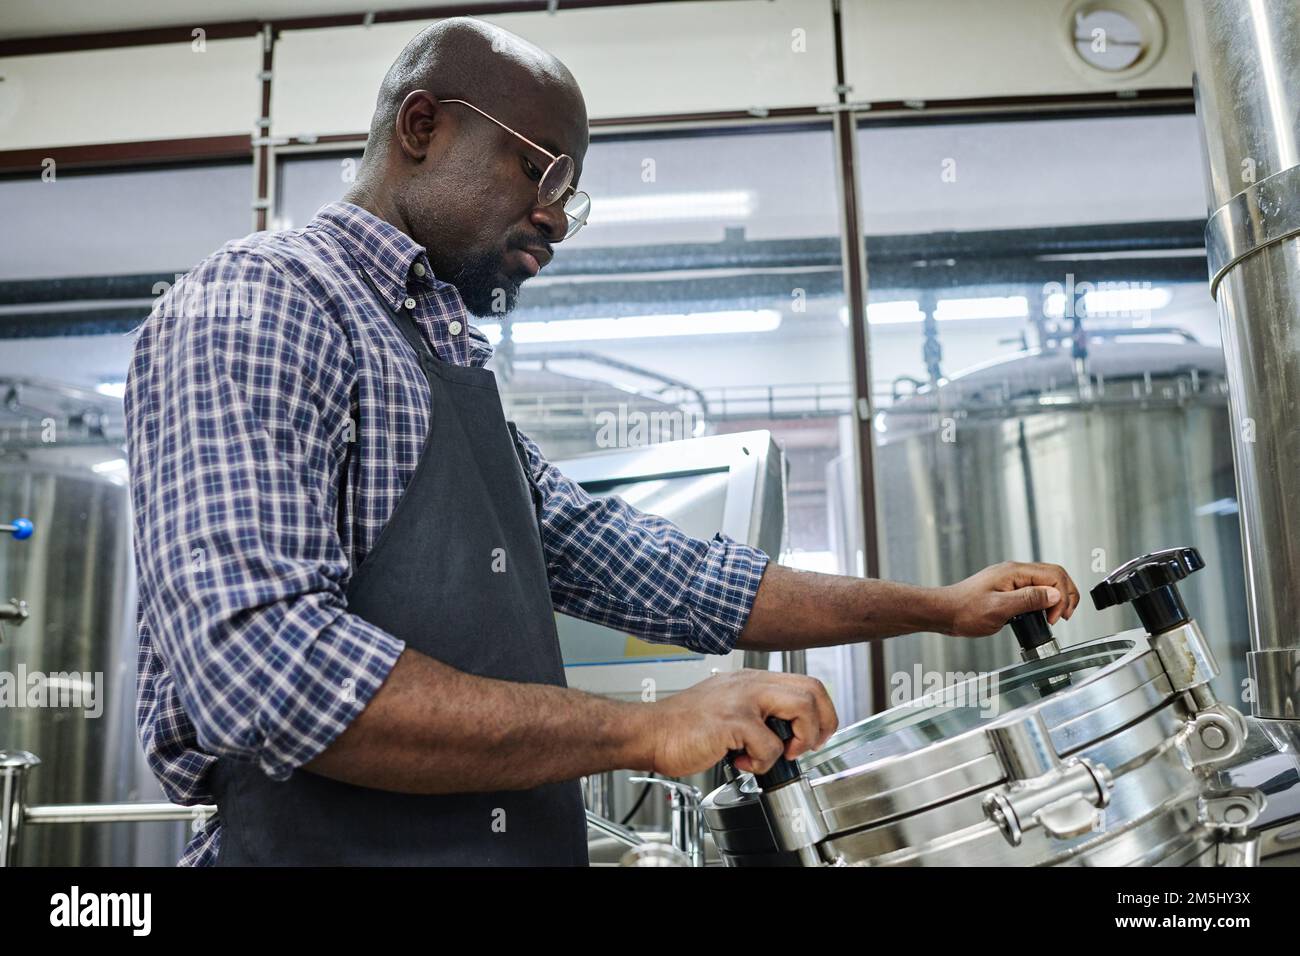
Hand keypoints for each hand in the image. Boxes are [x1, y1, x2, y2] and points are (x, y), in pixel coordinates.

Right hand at [642, 669, 837, 777]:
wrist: (649, 732)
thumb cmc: (681, 726)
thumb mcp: (725, 706)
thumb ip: (755, 712)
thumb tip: (786, 733)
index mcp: (750, 680)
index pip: (806, 684)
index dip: (821, 712)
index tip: (815, 735)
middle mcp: (749, 684)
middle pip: (812, 690)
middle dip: (821, 725)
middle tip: (804, 747)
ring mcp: (741, 700)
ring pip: (801, 708)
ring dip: (799, 740)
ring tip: (778, 755)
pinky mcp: (732, 721)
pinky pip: (769, 745)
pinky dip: (761, 764)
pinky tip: (741, 763)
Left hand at [938, 561, 1079, 636]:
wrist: (944, 613)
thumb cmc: (964, 610)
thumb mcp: (999, 608)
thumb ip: (1028, 600)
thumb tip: (1054, 594)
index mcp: (1014, 572)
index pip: (1054, 575)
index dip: (1062, 597)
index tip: (1056, 618)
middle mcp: (1014, 572)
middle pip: (1054, 575)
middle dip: (1066, 595)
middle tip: (1064, 617)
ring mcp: (1011, 580)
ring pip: (1046, 582)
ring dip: (1056, 598)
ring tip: (1056, 617)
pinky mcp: (1007, 589)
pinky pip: (1034, 590)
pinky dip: (1044, 601)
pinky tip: (1042, 614)